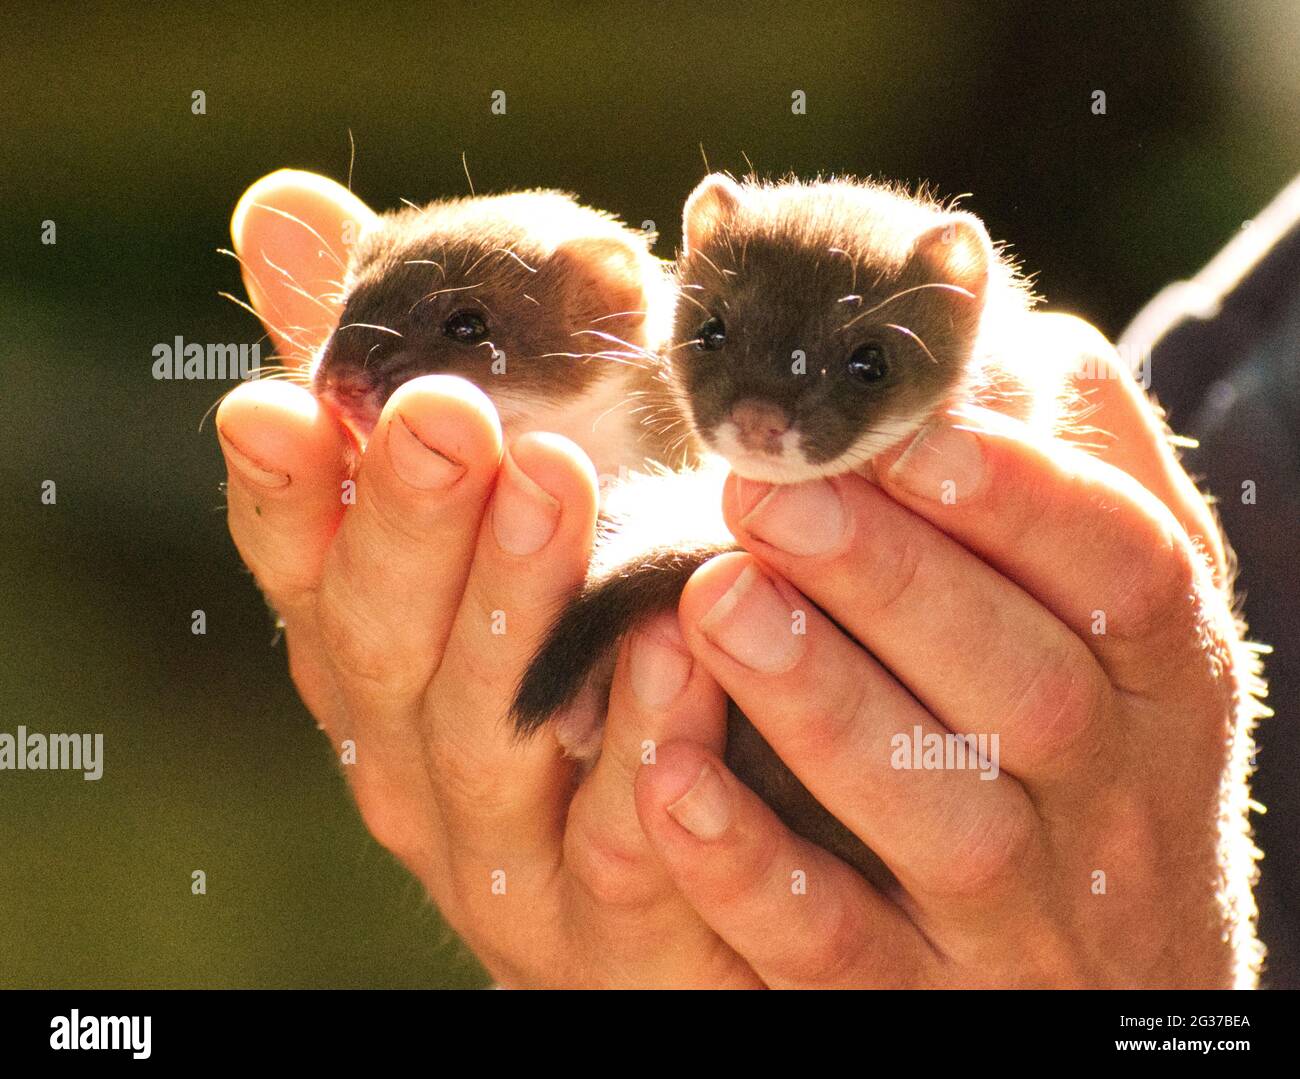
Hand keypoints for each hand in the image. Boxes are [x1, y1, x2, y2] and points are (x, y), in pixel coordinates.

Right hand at [216, 170, 760, 986]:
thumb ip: (404, 368)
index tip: (277, 402)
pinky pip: (623, 844)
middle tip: (451, 417)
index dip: (288, 490)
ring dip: (514, 612)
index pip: (306, 567)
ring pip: (486, 738)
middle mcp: (413, 749)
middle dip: (411, 526)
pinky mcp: (608, 921)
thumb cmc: (581, 640)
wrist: (678, 860)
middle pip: (386, 645)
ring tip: (561, 484)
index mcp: (380, 648)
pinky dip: (645, 748)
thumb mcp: (505, 490)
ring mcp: (502, 846)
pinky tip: (682, 648)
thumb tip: (283, 211)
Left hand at [632, 337, 1258, 987]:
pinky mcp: (918, 997)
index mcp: (1157, 679)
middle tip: (764, 489)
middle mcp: (1107, 796)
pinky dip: (753, 866)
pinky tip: (670, 781)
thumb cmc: (1084, 747)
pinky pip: (839, 948)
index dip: (1019, 495)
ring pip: (942, 818)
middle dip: (893, 579)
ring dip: (824, 703)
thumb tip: (993, 335)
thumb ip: (1068, 481)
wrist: (1118, 981)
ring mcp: (1017, 916)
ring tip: (713, 601)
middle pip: (1025, 687)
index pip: (1126, 572)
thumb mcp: (1111, 624)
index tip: (896, 428)